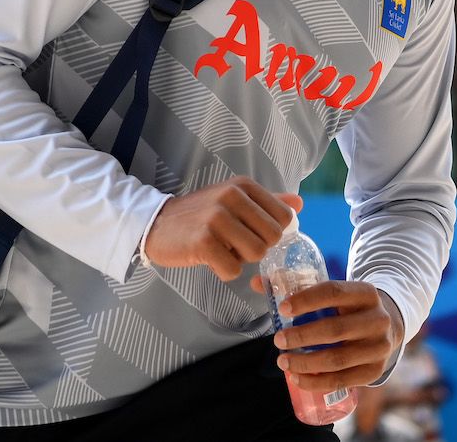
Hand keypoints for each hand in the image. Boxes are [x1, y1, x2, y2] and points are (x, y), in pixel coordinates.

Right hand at [142, 177, 301, 281]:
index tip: (251, 232)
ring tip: (222, 248)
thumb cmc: (200, 215)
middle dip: (257, 247)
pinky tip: (209, 258)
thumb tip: (299, 203)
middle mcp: (232, 196)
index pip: (285, 216)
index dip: (272, 232)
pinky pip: (233, 270)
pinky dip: (224, 270)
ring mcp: (217, 218)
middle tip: (234, 243)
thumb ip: (268, 202)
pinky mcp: (203, 242)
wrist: (156, 224)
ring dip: (241, 259)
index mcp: (243, 185)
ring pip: (257, 254)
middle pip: (273, 237)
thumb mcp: (233, 199)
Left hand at [250, 277, 404, 392]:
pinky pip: (342, 381)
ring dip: (305, 363)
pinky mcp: (375, 372)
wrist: (388, 326)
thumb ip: (296, 285)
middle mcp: (378, 320)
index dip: (305, 300)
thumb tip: (256, 282)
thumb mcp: (334, 292)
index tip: (281, 309)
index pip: (333, 292)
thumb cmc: (349, 308)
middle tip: (277, 340)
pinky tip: (296, 378)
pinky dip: (315, 382)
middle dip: (301, 337)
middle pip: (334, 330)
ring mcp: (379, 348)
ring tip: (282, 361)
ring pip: (337, 360)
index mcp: (366, 293)